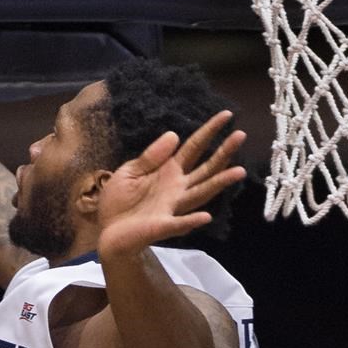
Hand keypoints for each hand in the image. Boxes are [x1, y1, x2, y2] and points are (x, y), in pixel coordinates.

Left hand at [95, 111, 246, 260]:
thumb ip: (150, 156)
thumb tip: (174, 135)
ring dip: (219, 183)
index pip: (194, 147)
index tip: (226, 115)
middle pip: (206, 168)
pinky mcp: (162, 226)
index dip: (209, 131)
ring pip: (201, 192)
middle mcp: (178, 188)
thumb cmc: (119, 202)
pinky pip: (179, 223)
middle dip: (223, 152)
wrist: (106, 233)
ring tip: (239, 171)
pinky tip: (206, 216)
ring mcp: (173, 207)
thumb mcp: (130, 172)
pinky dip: (192, 220)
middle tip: (241, 135)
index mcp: (169, 171)